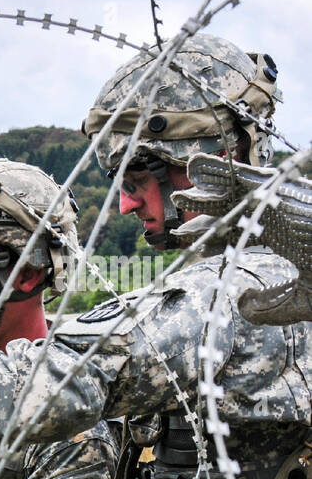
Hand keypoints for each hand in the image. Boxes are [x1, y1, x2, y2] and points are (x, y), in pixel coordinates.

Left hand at [173, 152, 311, 323]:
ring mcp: (281, 201)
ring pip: (237, 189)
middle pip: (234, 209)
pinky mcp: (286, 190)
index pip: (241, 234)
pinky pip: (247, 176)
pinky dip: (221, 171)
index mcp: (283, 236)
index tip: (190, 245)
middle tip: (179, 210)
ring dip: (209, 184)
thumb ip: (270, 308)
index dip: (214, 238)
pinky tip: (195, 169)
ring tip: (185, 178)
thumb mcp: (301, 301)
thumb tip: (241, 303)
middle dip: (206, 209)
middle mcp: (279, 215)